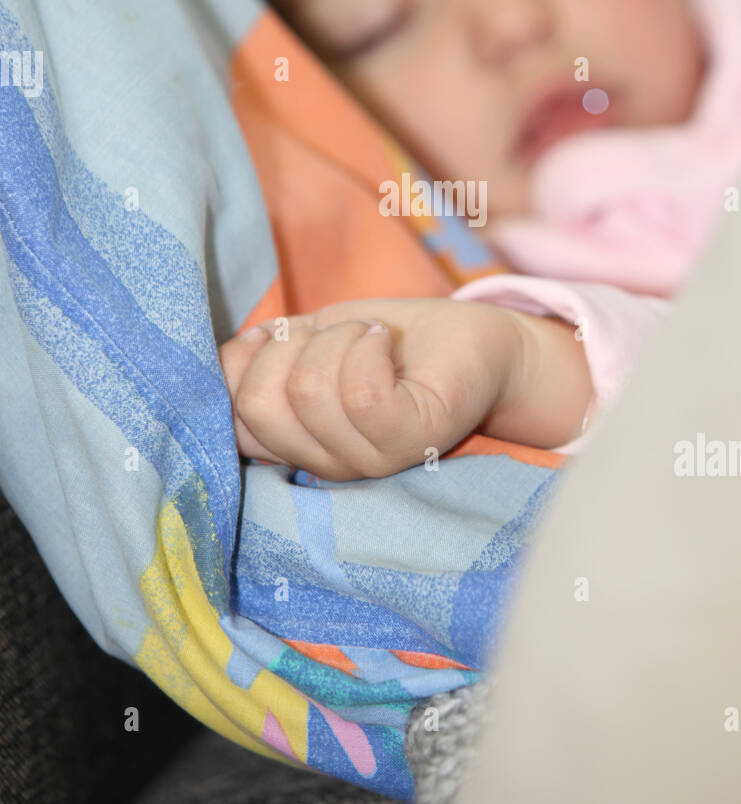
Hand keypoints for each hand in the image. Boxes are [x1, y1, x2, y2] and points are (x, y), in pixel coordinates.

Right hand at [218, 297, 591, 479]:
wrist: (472, 339)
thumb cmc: (383, 341)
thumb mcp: (298, 343)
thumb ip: (247, 364)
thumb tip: (205, 369)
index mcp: (289, 446)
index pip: (223, 416)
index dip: (244, 360)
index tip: (285, 339)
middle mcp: (322, 466)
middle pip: (256, 403)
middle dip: (291, 345)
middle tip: (337, 339)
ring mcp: (367, 461)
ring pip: (306, 391)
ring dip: (337, 338)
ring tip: (369, 340)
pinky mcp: (412, 440)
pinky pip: (358, 394)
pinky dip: (365, 346)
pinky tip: (383, 342)